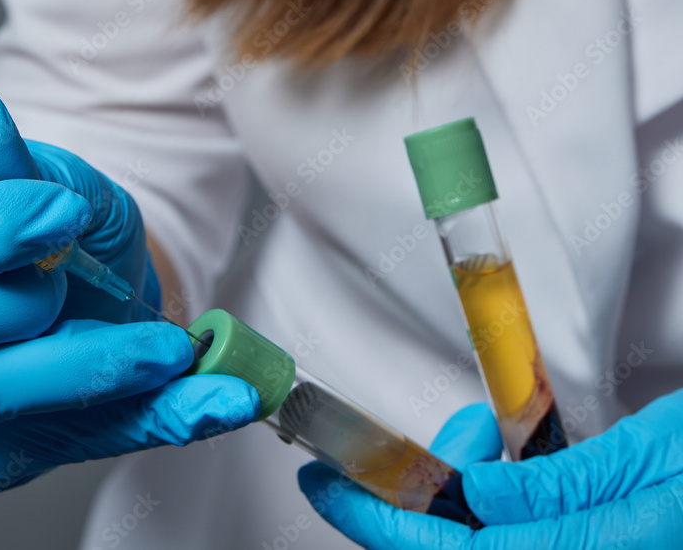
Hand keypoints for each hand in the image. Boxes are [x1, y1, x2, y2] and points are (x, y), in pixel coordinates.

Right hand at [0, 86, 259, 488]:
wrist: (88, 295)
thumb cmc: (53, 229)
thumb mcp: (46, 180)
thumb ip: (13, 159)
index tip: (69, 213)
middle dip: (21, 299)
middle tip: (79, 274)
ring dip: (95, 367)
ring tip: (171, 348)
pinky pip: (57, 446)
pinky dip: (145, 422)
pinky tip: (214, 402)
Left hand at [299, 393, 682, 548]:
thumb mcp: (662, 460)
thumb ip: (566, 491)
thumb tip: (481, 494)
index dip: (375, 518)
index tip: (327, 480)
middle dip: (425, 495)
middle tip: (447, 438)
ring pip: (485, 548)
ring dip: (462, 494)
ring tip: (488, 438)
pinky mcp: (592, 549)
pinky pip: (521, 540)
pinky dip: (496, 506)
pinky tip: (510, 466)